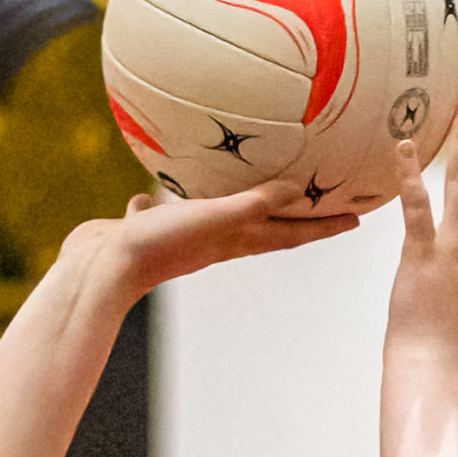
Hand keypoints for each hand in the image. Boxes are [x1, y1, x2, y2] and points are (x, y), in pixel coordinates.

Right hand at [67, 181, 357, 302]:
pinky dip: (164, 200)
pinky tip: (160, 184)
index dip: (325, 227)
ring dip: (234, 205)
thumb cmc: (161, 246)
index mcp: (234, 242)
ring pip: (214, 218)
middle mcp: (212, 241)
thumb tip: (298, 189)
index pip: (292, 235)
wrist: (100, 272)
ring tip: (248, 184)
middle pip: (264, 227)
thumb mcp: (214, 218)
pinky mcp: (146, 230)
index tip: (357, 219)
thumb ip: (253, 204)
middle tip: (320, 199)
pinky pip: (161, 211)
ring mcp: (179, 237)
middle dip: (294, 215)